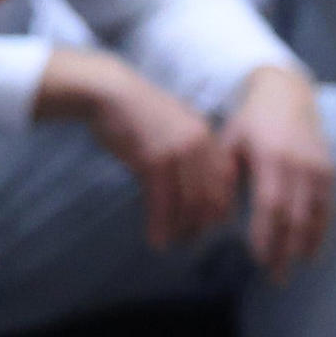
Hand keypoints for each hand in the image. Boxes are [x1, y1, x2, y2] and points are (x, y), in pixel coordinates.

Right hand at [55, 45, 236, 248]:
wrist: (110, 93)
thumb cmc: (139, 113)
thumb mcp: (177, 125)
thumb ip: (193, 152)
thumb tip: (198, 187)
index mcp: (207, 137)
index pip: (225, 182)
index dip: (221, 208)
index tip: (210, 225)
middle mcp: (198, 146)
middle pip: (211, 197)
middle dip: (202, 224)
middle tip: (190, 240)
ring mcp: (177, 153)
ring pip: (188, 204)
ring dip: (180, 229)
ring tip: (172, 243)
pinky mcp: (153, 161)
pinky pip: (161, 203)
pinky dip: (160, 225)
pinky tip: (156, 239)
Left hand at [222, 66, 335, 281]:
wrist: (287, 95)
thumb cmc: (249, 122)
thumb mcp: (227, 144)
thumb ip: (222, 179)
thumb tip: (217, 219)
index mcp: (271, 157)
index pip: (271, 205)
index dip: (267, 234)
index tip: (258, 258)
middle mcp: (300, 165)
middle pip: (296, 217)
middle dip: (286, 249)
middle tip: (276, 276)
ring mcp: (319, 169)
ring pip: (316, 216)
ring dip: (305, 245)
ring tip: (294, 268)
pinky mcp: (330, 172)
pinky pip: (328, 208)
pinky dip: (322, 232)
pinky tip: (313, 251)